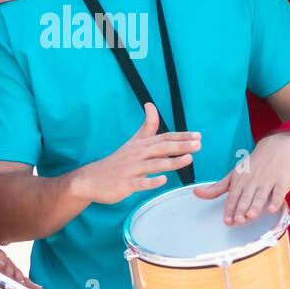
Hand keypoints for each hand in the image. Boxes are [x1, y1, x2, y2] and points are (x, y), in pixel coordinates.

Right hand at [69, 103, 200, 204]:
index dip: (181, 136)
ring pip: (154, 164)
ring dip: (172, 162)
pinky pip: (140, 183)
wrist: (91, 179)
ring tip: (188, 159)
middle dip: (181, 146)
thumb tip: (151, 104)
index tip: (197, 135)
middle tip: (198, 144)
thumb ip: (146, 126)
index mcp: (140, 145)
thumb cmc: (117, 162)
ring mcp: (131, 169)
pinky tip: (163, 180)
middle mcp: (137, 155)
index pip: (164, 138)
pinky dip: (151, 182)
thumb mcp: (132, 142)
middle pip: (161, 148)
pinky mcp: (126, 183)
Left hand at [194, 132, 289, 225]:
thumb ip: (216, 188)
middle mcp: (252, 182)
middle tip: (239, 221)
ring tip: (251, 216)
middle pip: (246, 198)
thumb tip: (196, 193)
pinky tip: (272, 209)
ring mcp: (268, 181)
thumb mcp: (233, 175)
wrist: (275, 148)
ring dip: (256, 206)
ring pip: (261, 196)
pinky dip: (276, 201)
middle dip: (242, 209)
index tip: (227, 221)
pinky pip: (279, 193)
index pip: (233, 197)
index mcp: (239, 181)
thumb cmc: (252, 165)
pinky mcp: (282, 182)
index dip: (230, 209)